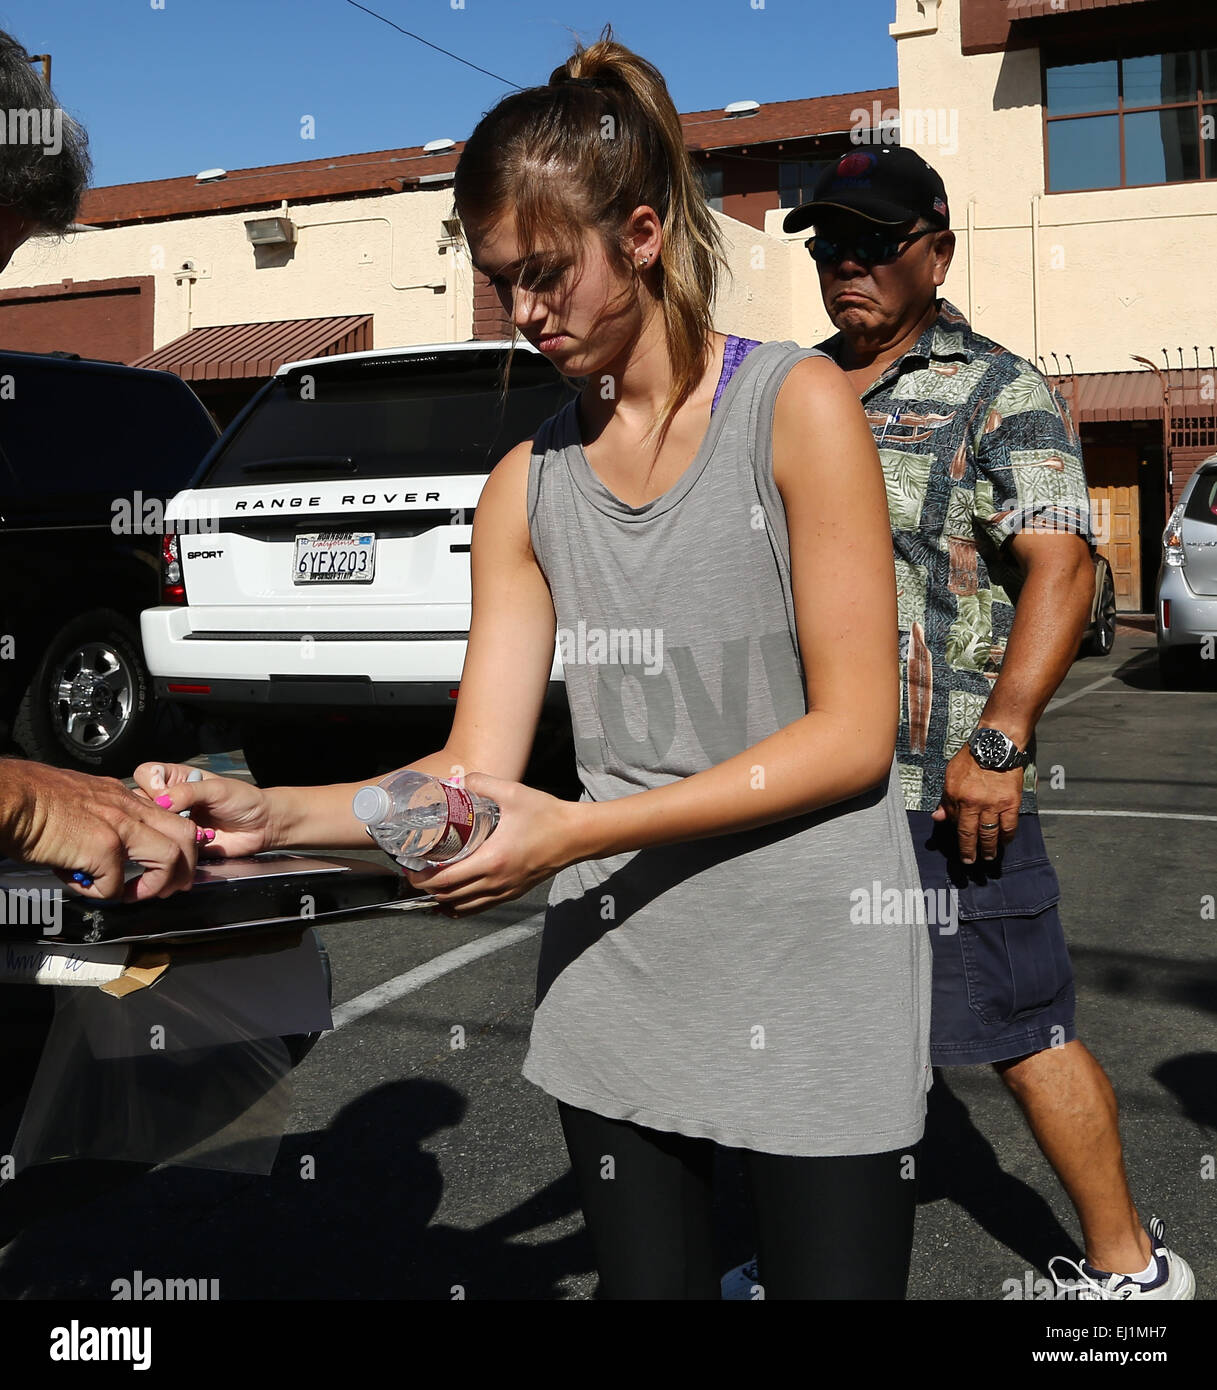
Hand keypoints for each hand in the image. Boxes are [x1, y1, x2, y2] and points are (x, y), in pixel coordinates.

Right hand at [0, 759, 196, 901]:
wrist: (11, 798)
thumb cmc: (34, 802)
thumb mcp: (82, 801)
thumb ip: (103, 819)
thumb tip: (105, 851)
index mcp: (125, 797)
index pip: (172, 817)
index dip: (177, 845)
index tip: (166, 866)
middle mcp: (129, 808)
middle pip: (187, 835)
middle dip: (185, 868)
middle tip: (167, 887)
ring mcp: (120, 826)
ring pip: (170, 857)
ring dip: (155, 884)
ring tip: (131, 893)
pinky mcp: (103, 848)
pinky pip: (116, 885)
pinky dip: (102, 894)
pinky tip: (82, 885)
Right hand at [132, 762, 274, 859]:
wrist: (263, 826)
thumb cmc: (244, 800)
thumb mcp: (216, 788)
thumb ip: (188, 791)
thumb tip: (161, 801)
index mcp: (177, 779)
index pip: (145, 774)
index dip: (150, 783)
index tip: (163, 793)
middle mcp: (171, 800)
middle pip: (140, 802)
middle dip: (154, 810)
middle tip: (175, 814)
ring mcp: (174, 822)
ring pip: (150, 826)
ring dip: (166, 829)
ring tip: (190, 828)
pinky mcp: (180, 843)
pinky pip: (165, 846)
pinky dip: (175, 846)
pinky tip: (192, 842)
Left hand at [405, 772, 582, 916]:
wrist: (576, 836)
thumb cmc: (547, 815)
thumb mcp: (513, 792)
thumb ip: (482, 783)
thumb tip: (460, 780)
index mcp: (492, 860)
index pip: (446, 880)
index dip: (422, 879)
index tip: (410, 870)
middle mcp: (496, 881)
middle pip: (449, 897)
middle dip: (427, 890)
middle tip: (415, 875)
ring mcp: (506, 891)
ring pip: (464, 907)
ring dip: (443, 900)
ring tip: (431, 886)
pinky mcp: (514, 893)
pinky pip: (481, 907)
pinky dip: (463, 907)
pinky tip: (454, 900)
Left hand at [932, 746, 1022, 863]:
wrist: (996, 745)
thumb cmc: (971, 758)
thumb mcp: (950, 775)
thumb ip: (945, 799)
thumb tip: (938, 818)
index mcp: (956, 796)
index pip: (955, 822)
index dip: (958, 833)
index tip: (960, 843)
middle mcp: (973, 803)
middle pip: (970, 833)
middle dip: (969, 851)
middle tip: (970, 861)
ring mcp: (993, 804)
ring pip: (989, 833)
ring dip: (989, 848)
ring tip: (988, 857)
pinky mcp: (1011, 802)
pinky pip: (1009, 826)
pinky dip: (1007, 837)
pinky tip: (1005, 842)